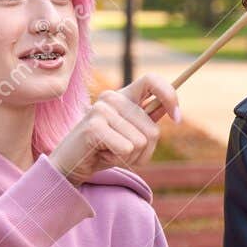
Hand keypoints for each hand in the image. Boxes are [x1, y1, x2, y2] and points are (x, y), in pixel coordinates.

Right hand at [50, 72, 180, 185]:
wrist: (70, 165)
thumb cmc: (102, 150)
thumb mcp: (130, 135)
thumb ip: (147, 122)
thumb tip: (173, 110)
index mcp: (123, 96)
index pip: (152, 80)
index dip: (170, 96)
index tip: (177, 118)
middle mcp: (112, 97)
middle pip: (153, 129)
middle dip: (144, 151)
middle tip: (121, 152)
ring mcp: (102, 109)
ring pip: (141, 142)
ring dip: (130, 157)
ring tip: (109, 152)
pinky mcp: (94, 125)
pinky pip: (127, 149)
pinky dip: (118, 159)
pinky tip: (102, 155)